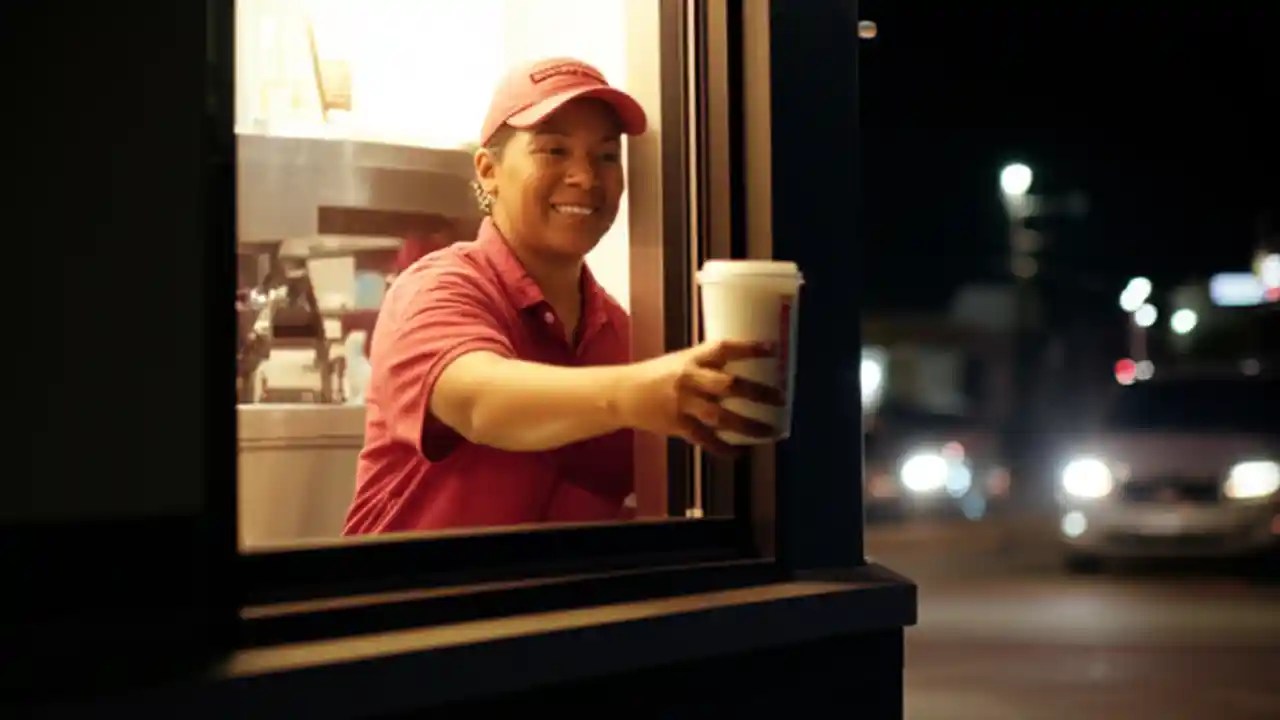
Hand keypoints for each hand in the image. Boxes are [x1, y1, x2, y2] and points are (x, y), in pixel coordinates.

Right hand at [617, 339, 786, 455]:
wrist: (623, 393)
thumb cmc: (657, 376)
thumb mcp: (681, 361)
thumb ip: (707, 366)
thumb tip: (740, 371)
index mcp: (692, 359)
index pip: (723, 348)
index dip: (748, 348)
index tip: (773, 349)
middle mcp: (690, 379)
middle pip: (727, 385)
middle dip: (756, 392)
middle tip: (780, 398)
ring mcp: (684, 404)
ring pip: (720, 416)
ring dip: (747, 425)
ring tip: (769, 431)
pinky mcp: (678, 425)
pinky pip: (705, 439)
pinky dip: (723, 448)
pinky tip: (740, 453)